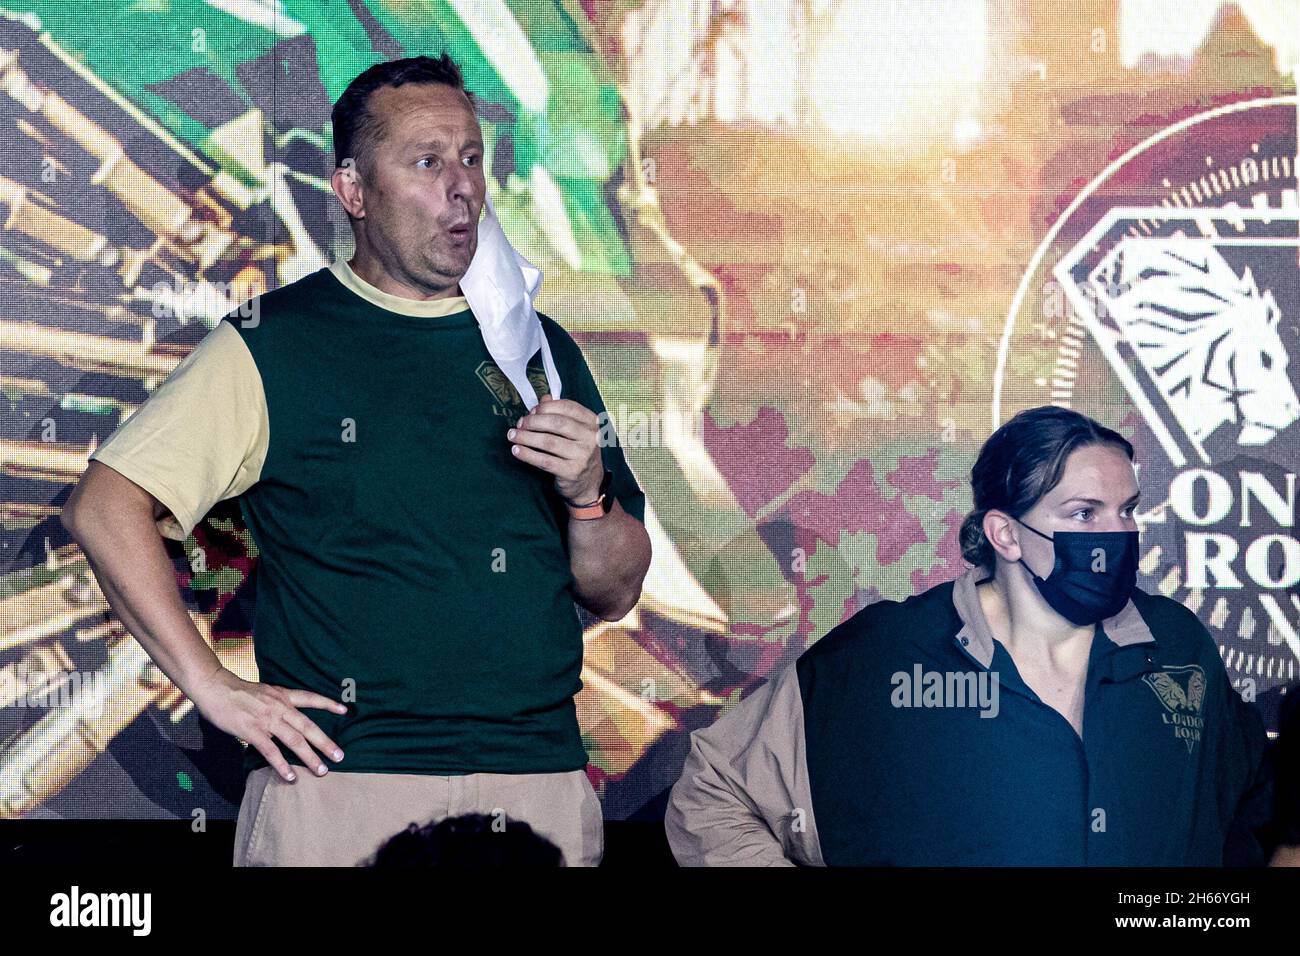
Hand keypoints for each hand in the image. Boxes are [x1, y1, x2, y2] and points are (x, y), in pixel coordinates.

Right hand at [188, 667, 347, 781]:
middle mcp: (279, 706)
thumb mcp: (264, 691)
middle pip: (308, 726)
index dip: (328, 704)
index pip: (310, 698)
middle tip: (340, 756)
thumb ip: (277, 702)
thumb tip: (286, 715)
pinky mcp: (252, 730)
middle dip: (325, 742)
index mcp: (282, 695)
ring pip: (294, 740)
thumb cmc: (236, 691)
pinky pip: (270, 751)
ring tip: (321, 770)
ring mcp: (266, 719)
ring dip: (309, 757)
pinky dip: (281, 764)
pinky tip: (290, 776)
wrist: (214, 687)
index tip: (345, 710)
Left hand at [507, 393, 603, 502]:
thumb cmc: (578, 452)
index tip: (530, 412)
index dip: (545, 407)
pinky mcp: (572, 471)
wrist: (589, 484)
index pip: (567, 407)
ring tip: (513, 436)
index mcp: (592, 422)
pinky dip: (528, 454)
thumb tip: (542, 399)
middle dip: (533, 421)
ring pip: (549, 441)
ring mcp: (583, 455)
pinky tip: (517, 451)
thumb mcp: (575, 431)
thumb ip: (560, 413)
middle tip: (519, 424)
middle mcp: (591, 438)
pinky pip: (545, 460)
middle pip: (557, 423)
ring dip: (526, 437)